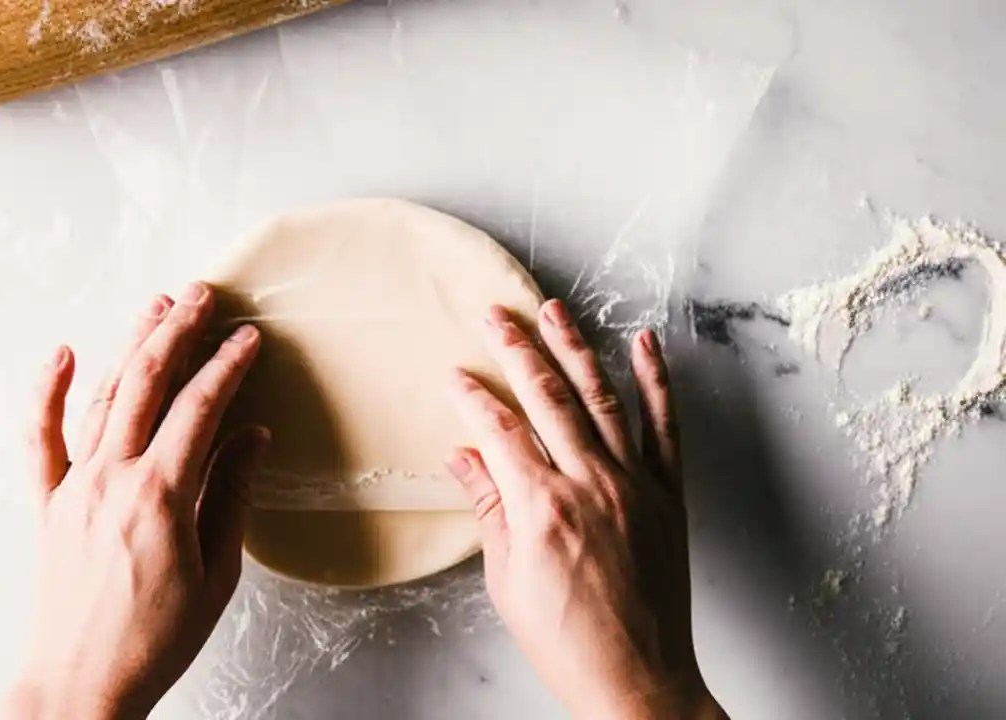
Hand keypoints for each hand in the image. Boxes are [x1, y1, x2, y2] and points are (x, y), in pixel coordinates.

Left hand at [3, 283, 267, 719]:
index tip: (248, 338)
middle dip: (178, 332)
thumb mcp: (216, 571)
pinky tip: (60, 353)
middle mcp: (112, 479)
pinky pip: (39, 438)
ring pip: (102, 396)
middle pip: (146, 383)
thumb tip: (250, 436)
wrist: (82, 682)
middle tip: (203, 296)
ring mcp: (74, 487)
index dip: (227, 366)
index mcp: (160, 495)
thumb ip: (231, 495)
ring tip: (157, 307)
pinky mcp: (48, 504)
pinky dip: (46, 392)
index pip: (199, 408)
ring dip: (130, 346)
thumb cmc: (155, 639)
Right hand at [446, 301, 724, 718]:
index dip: (474, 397)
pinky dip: (655, 382)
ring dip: (575, 349)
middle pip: (548, 398)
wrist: (636, 678)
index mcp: (542, 507)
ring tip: (554, 310)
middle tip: (496, 314)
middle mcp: (590, 484)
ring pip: (602, 398)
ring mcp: (634, 485)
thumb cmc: (566, 638)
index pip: (500, 430)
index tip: (456, 376)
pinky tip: (643, 345)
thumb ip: (489, 509)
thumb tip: (463, 458)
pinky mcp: (666, 494)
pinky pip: (664, 426)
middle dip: (518, 349)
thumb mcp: (508, 578)